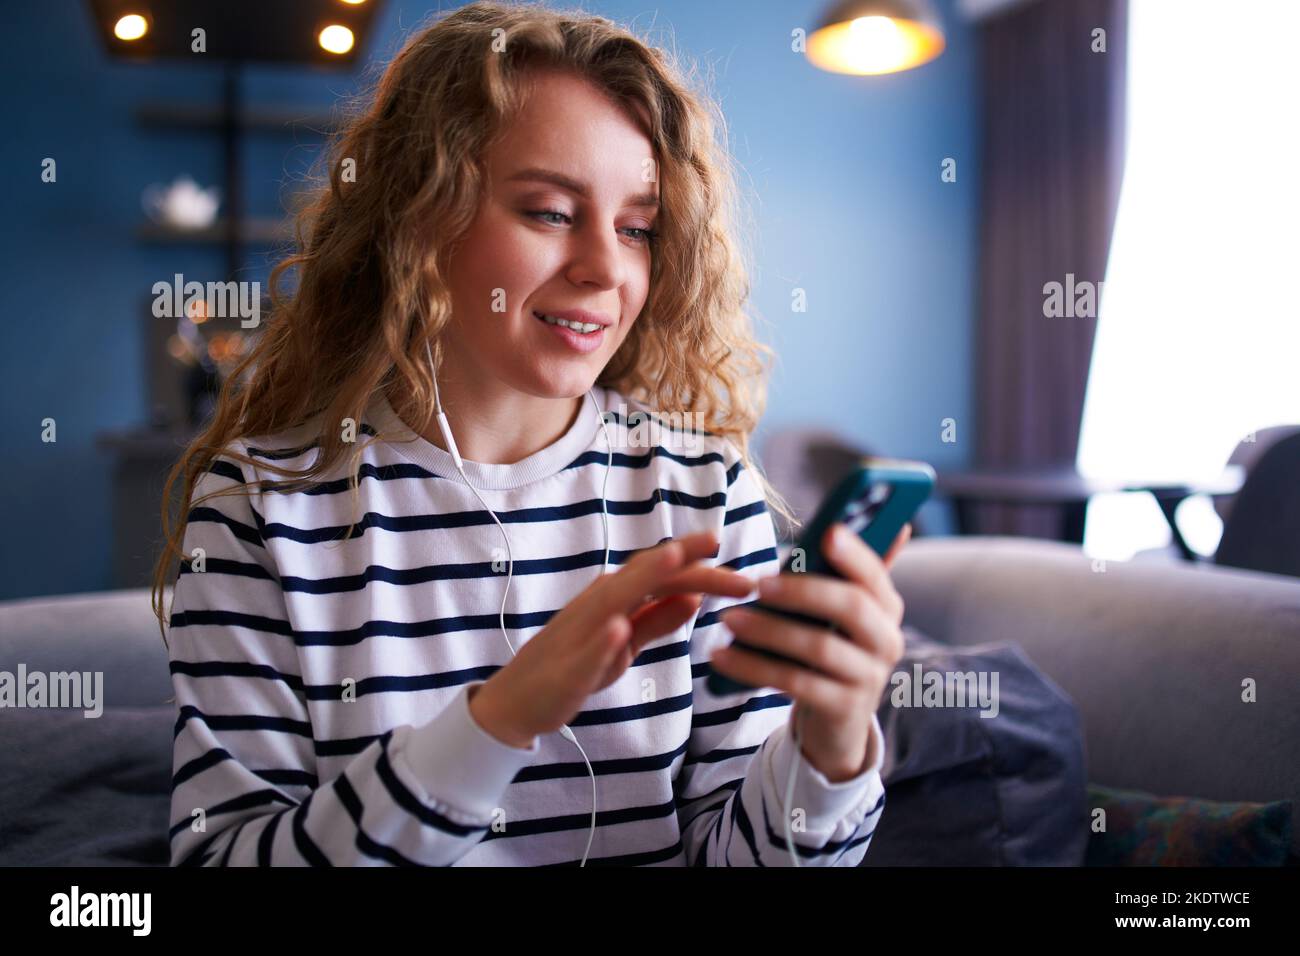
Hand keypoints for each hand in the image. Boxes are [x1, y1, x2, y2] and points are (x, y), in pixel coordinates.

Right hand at [470, 530, 755, 746]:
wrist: (518, 701)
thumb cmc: (575, 665)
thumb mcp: (625, 642)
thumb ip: (658, 620)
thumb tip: (695, 598)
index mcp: (615, 597)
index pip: (660, 572)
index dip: (693, 560)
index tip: (726, 546)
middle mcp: (598, 604)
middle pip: (644, 574)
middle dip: (683, 559)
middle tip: (719, 542)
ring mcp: (580, 633)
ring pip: (614, 599)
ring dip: (644, 576)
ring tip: (673, 557)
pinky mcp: (567, 669)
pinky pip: (587, 652)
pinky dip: (604, 640)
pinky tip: (620, 629)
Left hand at [711, 523, 911, 780]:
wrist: (835, 719)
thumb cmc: (830, 647)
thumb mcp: (837, 612)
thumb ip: (839, 573)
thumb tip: (848, 520)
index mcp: (887, 606)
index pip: (875, 574)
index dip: (854, 553)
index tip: (828, 532)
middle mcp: (887, 640)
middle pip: (851, 607)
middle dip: (801, 590)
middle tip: (757, 584)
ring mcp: (869, 677)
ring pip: (819, 647)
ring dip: (768, 630)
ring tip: (728, 619)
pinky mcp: (843, 708)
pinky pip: (795, 683)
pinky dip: (753, 668)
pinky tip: (722, 656)